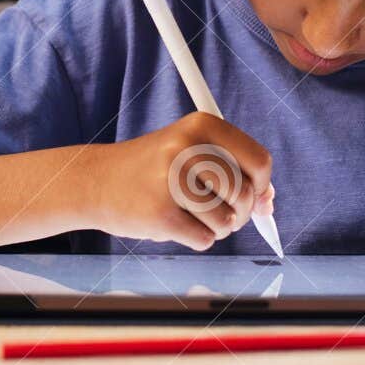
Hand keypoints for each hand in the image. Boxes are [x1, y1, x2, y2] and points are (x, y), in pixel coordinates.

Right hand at [85, 114, 273, 248]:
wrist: (95, 181)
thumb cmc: (152, 170)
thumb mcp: (193, 154)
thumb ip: (234, 171)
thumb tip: (268, 202)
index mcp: (203, 125)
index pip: (259, 161)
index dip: (260, 186)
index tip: (251, 196)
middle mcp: (188, 147)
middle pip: (245, 194)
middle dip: (239, 212)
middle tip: (216, 211)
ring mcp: (172, 179)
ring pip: (227, 221)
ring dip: (215, 228)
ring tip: (190, 214)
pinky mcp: (160, 213)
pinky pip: (204, 239)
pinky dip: (195, 239)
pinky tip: (174, 223)